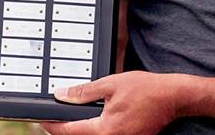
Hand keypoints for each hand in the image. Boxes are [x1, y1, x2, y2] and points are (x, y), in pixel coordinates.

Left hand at [40, 71, 181, 134]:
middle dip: (65, 129)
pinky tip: (92, 118)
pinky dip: (94, 129)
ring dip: (79, 130)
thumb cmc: (145, 90)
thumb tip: (61, 96)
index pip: (69, 131)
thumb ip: (84, 93)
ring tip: (70, 117)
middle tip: (52, 117)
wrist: (173, 98)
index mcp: (105, 130)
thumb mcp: (110, 85)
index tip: (41, 119)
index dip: (52, 125)